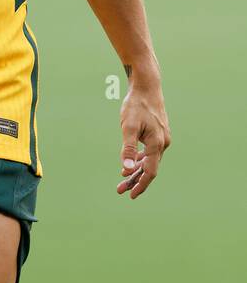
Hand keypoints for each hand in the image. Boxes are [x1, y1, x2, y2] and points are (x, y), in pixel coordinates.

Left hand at [117, 69, 170, 198]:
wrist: (146, 86)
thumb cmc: (136, 105)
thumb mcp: (128, 127)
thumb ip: (127, 149)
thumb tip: (125, 169)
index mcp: (157, 144)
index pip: (150, 172)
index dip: (140, 185)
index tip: (130, 195)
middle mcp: (163, 143)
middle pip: (149, 168)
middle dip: (135, 180)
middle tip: (120, 190)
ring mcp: (162, 138)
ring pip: (149, 161)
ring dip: (136, 171)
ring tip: (122, 181)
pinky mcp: (158, 134)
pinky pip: (150, 152)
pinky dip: (140, 160)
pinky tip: (131, 165)